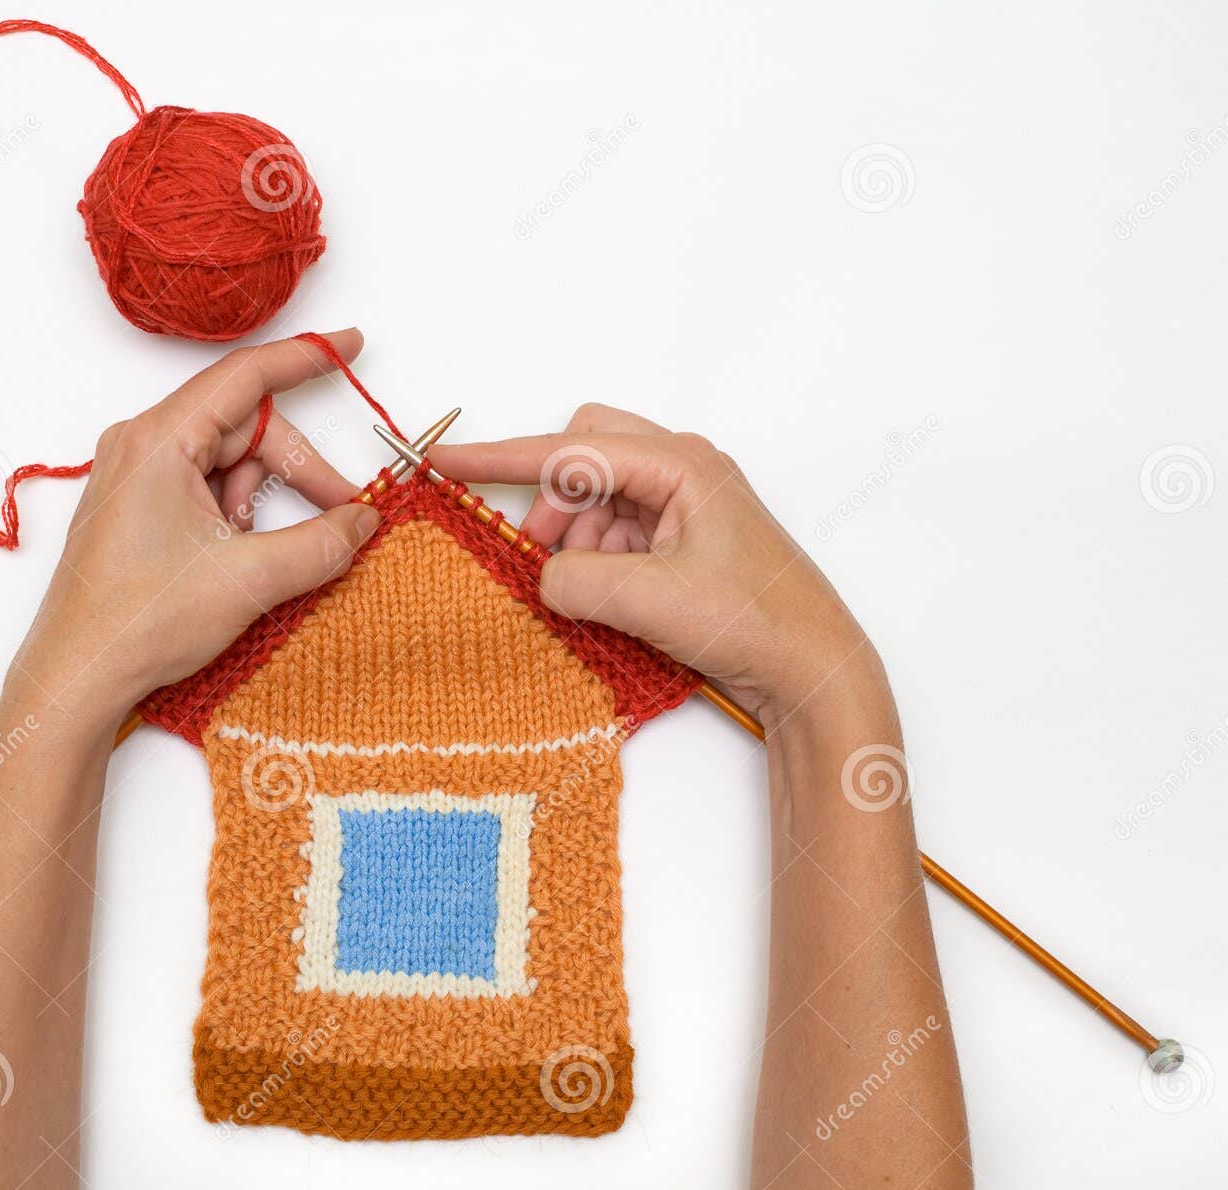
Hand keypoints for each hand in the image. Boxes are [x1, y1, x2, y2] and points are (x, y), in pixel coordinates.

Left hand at [8, 330, 378, 733]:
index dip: (306, 358)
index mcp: (159, 440)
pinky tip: (237, 559)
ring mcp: (135, 476)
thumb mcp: (250, 579)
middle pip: (245, 428)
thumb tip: (364, 521)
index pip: (246, 377)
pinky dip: (234, 516)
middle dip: (297, 469)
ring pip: (227, 462)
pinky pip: (203, 489)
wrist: (79, 676)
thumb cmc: (139, 621)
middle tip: (343, 512)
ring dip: (261, 502)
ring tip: (258, 556)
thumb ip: (322, 543)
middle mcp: (141, 445)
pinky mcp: (136, 508)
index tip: (352, 346)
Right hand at [429, 403, 881, 723]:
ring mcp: (687, 501)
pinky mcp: (687, 536)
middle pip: (583, 454)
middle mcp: (684, 469)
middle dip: (550, 500)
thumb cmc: (755, 622)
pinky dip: (599, 558)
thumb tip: (542, 575)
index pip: (569, 449)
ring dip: (578, 538)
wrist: (813, 669)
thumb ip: (575, 579)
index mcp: (681, 465)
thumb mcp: (648, 601)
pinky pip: (619, 529)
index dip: (499, 458)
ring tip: (591, 591)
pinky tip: (611, 596)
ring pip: (598, 496)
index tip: (445, 462)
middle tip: (536, 553)